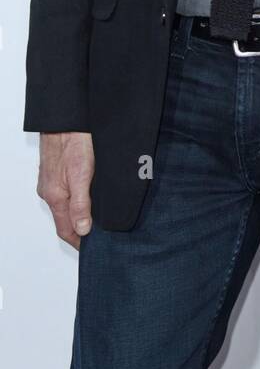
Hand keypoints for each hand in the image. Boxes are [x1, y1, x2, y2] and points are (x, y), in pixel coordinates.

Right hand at [37, 131, 94, 247]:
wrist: (65, 119)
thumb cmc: (74, 142)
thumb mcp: (82, 174)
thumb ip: (81, 203)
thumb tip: (83, 230)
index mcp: (55, 197)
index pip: (66, 230)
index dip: (80, 242)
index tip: (93, 249)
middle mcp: (50, 192)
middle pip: (65, 221)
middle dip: (80, 231)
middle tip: (101, 237)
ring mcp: (51, 183)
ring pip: (65, 208)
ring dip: (79, 217)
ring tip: (98, 221)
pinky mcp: (56, 174)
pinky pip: (65, 195)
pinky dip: (77, 203)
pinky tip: (89, 200)